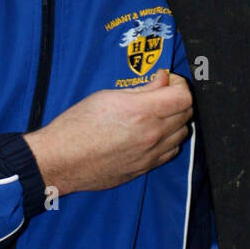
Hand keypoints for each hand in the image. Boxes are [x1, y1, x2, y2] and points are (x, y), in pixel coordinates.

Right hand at [23, 67, 192, 195]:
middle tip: (162, 92)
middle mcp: (152, 135)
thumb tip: (162, 80)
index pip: (183, 96)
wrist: (62, 160)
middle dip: (178, 98)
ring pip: (182, 134)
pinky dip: (169, 139)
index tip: (167, 80)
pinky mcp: (145, 169)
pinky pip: (171, 151)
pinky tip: (153, 132)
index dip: (178, 83)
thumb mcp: (107, 96)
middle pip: (187, 113)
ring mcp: (150, 155)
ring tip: (157, 113)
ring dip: (176, 120)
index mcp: (142, 112)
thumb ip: (141, 89)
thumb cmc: (78, 125)